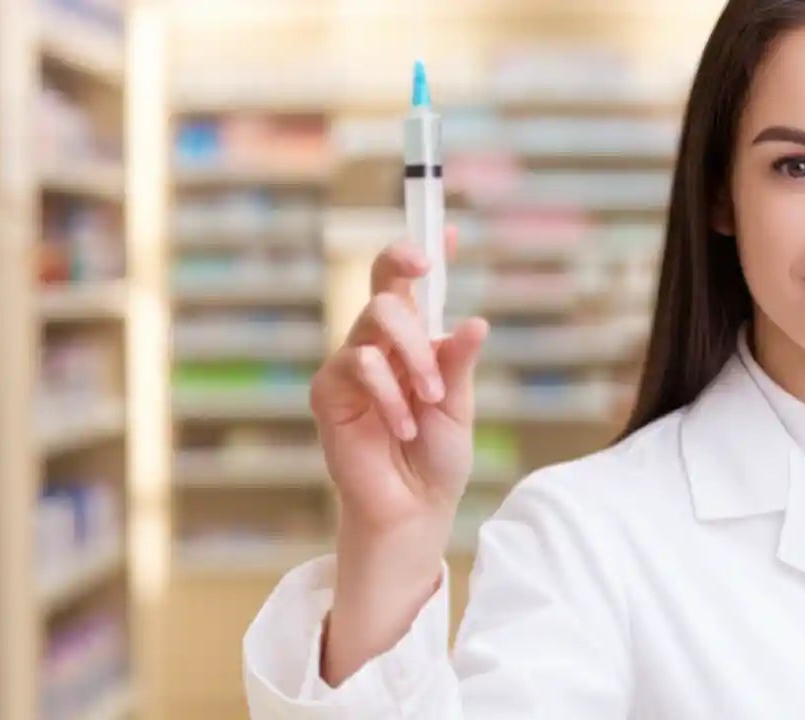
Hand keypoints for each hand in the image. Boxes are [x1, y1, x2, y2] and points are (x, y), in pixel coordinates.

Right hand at [310, 227, 488, 683]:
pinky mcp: (329, 393)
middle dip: (415, 299)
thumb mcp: (460, 405)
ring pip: (374, 321)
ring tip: (429, 404)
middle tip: (440, 348)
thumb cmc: (436, 458)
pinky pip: (357, 365)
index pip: (413, 286)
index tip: (449, 235)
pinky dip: (389, 393)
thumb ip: (458, 363)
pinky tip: (403, 424)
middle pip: (386, 285)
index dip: (424, 253)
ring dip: (413, 360)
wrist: (413, 510)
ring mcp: (351, 366)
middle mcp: (378, 345)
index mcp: (413, 342)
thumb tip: (475, 322)